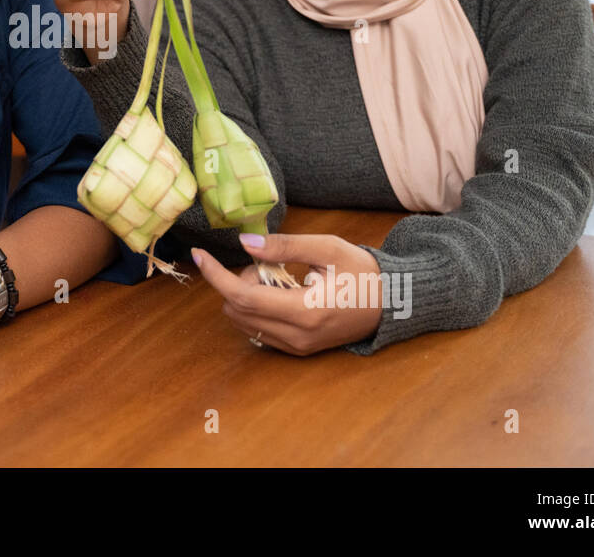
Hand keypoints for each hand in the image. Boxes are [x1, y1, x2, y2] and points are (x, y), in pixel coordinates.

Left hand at [191, 233, 384, 354]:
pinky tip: (282, 293)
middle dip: (239, 281)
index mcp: (305, 311)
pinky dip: (258, 308)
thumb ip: (285, 246)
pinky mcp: (298, 350)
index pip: (244, 297)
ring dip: (248, 296)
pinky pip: (259, 330)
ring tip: (279, 277)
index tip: (200, 255)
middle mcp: (297, 336)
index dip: (217, 275)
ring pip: (245, 322)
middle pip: (238, 310)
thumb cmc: (363, 273)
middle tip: (268, 263)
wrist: (393, 304)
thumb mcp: (328, 249)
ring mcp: (297, 347)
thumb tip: (245, 243)